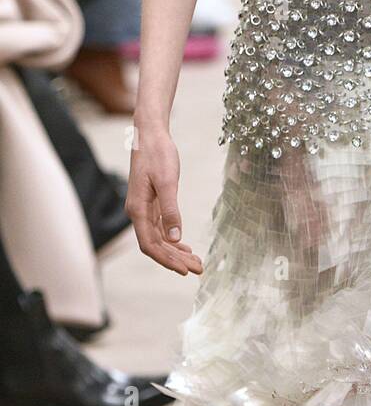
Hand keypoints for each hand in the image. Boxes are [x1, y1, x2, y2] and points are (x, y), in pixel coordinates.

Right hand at [126, 121, 202, 275]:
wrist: (150, 134)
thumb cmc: (158, 154)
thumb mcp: (167, 181)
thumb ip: (170, 210)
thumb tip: (175, 238)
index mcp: (137, 210)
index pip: (150, 245)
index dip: (167, 260)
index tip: (185, 271)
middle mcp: (137, 213)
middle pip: (155, 245)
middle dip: (176, 260)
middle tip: (199, 270)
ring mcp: (143, 209)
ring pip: (158, 238)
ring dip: (176, 252)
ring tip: (196, 262)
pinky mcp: (150, 203)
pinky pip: (160, 228)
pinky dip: (172, 239)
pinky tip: (185, 247)